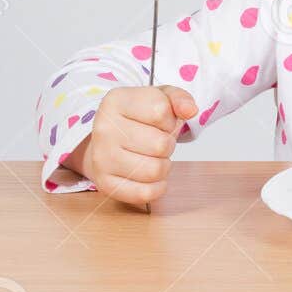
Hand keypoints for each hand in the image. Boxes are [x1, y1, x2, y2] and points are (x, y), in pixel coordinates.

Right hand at [66, 85, 197, 205]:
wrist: (109, 139)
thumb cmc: (138, 117)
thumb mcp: (160, 98)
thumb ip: (179, 99)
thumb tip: (190, 110)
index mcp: (116, 101)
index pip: (161, 112)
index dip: (171, 119)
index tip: (161, 121)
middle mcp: (104, 129)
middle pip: (160, 145)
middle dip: (168, 144)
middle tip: (158, 141)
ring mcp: (101, 158)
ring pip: (155, 171)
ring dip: (163, 165)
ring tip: (153, 156)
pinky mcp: (105, 184)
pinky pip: (145, 193)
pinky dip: (157, 187)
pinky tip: (151, 176)